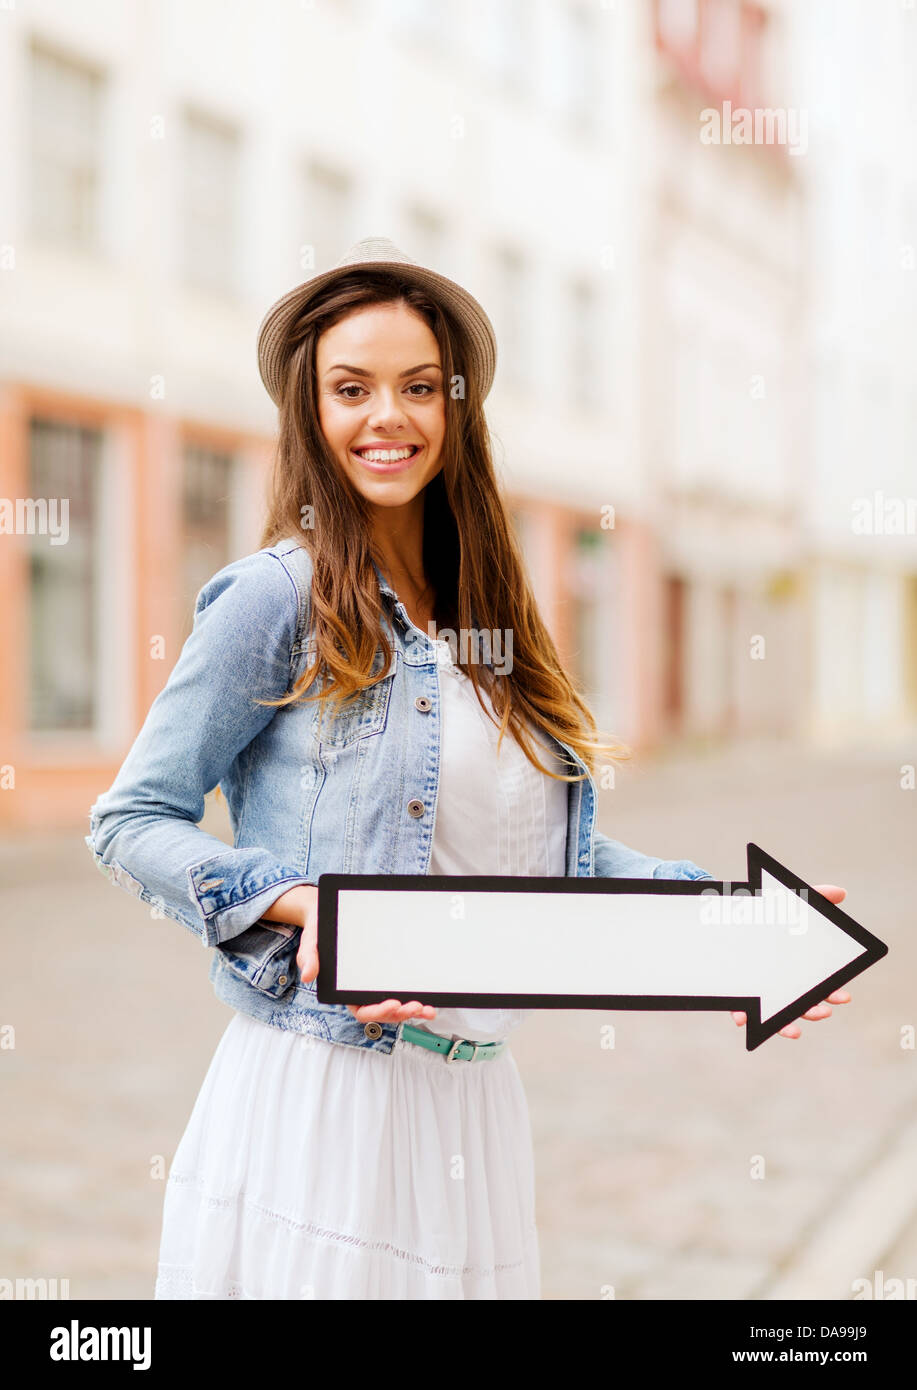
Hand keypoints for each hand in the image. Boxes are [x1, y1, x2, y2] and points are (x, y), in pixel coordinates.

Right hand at [294, 887, 436, 1025]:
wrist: (330, 914)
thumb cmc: (322, 930)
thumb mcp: (312, 940)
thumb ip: (309, 957)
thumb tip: (308, 975)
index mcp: (344, 990)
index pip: (362, 1010)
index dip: (378, 1011)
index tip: (393, 1004)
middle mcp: (362, 992)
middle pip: (383, 1012)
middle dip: (400, 1013)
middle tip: (415, 1006)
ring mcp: (376, 985)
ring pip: (396, 1006)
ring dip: (412, 1010)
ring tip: (426, 1009)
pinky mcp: (388, 975)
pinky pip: (403, 992)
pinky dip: (417, 999)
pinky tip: (430, 1003)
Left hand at [731, 883, 851, 1038]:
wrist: (728, 912)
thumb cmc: (767, 911)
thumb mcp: (789, 902)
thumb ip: (814, 896)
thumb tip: (841, 892)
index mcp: (800, 968)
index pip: (821, 986)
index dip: (833, 993)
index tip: (843, 996)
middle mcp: (782, 983)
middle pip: (802, 1005)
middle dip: (814, 1011)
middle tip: (823, 1012)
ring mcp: (760, 990)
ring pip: (775, 1015)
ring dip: (786, 1025)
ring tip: (794, 1031)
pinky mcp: (737, 991)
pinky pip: (740, 1009)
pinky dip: (744, 1017)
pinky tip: (746, 1020)